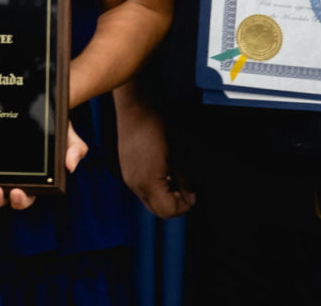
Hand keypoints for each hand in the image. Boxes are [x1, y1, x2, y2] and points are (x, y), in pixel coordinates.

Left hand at [0, 122, 87, 208]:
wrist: (39, 108)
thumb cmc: (56, 128)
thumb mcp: (69, 137)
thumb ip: (75, 150)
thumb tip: (70, 165)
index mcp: (34, 181)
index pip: (27, 197)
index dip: (20, 200)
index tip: (17, 192)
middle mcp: (13, 181)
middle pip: (3, 201)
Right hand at [117, 98, 192, 218]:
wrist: (134, 109)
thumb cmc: (157, 127)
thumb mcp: (177, 154)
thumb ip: (183, 179)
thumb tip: (190, 196)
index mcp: (148, 182)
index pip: (168, 210)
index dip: (184, 206)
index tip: (193, 195)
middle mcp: (135, 185)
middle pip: (158, 210)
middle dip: (175, 205)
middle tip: (186, 191)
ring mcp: (129, 179)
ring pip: (150, 202)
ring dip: (165, 197)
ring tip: (175, 180)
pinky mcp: (127, 172)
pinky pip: (142, 191)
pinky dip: (155, 189)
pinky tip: (163, 173)